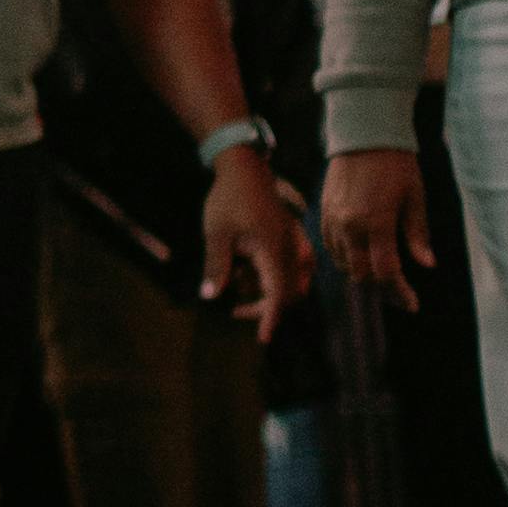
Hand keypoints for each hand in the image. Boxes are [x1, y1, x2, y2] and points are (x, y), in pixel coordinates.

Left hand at [201, 148, 305, 339]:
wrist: (245, 169)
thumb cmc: (228, 199)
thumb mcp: (216, 233)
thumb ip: (216, 266)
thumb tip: (211, 297)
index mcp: (274, 250)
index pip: (279, 294)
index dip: (271, 317)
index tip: (263, 338)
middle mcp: (292, 250)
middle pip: (290, 293)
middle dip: (266, 307)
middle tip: (236, 310)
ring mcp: (296, 244)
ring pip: (295, 282)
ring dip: (270, 291)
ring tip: (239, 282)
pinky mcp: (294, 239)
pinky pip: (296, 268)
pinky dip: (277, 277)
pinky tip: (252, 270)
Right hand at [322, 144, 435, 310]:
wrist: (363, 133)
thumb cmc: (396, 163)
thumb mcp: (415, 197)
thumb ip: (417, 234)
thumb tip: (427, 264)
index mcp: (376, 222)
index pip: (386, 271)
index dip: (399, 292)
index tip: (412, 304)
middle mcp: (349, 225)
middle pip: (361, 273)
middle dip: (381, 287)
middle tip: (398, 290)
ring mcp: (333, 219)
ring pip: (343, 263)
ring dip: (361, 272)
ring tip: (379, 271)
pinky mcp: (323, 211)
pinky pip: (330, 246)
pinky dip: (344, 256)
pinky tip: (359, 254)